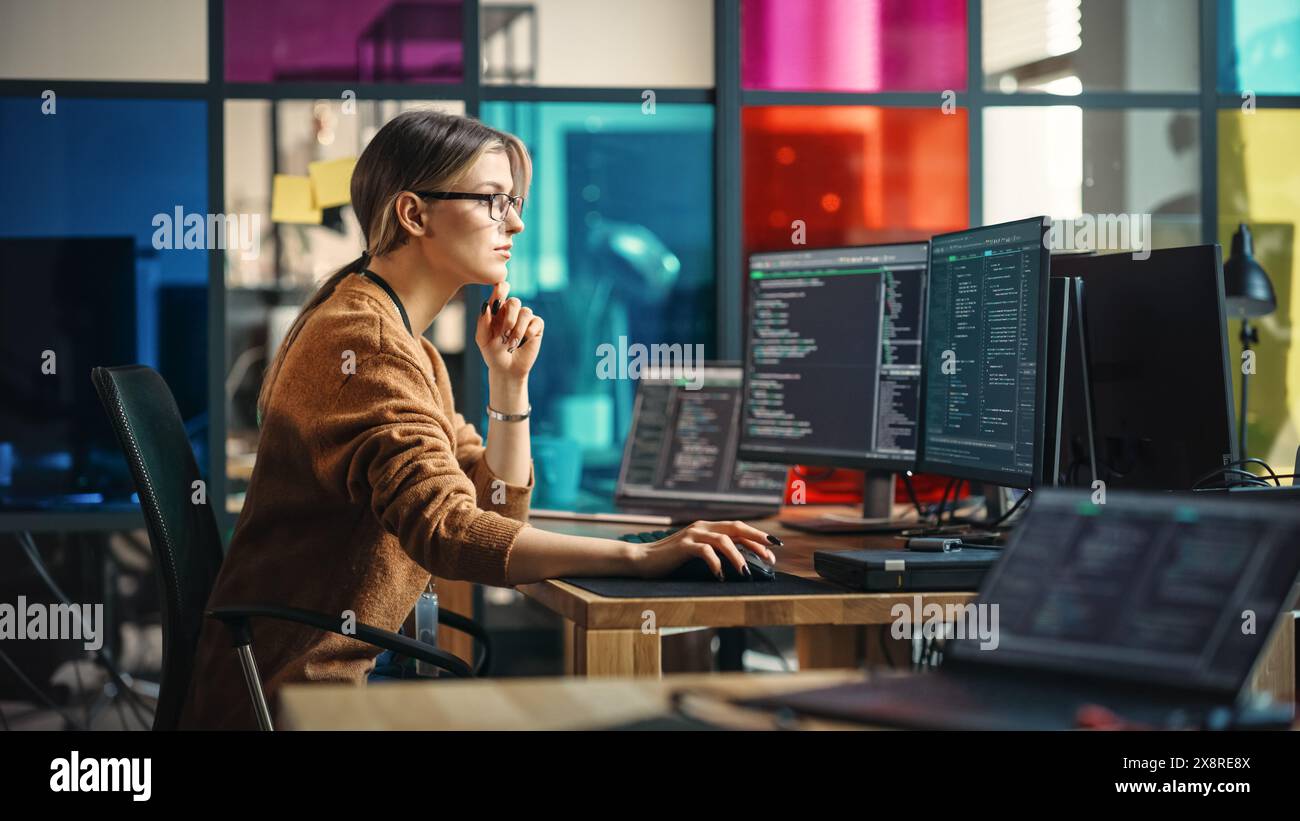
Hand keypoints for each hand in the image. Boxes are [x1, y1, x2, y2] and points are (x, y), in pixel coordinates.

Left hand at [475, 280, 543, 379]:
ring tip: (512, 344)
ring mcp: (525, 318)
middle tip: (505, 333)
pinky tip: (524, 341)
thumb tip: (486, 305)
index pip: (500, 290)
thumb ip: (482, 322)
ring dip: (518, 330)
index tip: (500, 293)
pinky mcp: (536, 326)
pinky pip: (536, 322)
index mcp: (497, 310)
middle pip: (515, 301)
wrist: (507, 369)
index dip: (501, 288)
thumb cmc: (493, 353)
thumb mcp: (483, 339)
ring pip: (526, 312)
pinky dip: (529, 332)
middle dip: (510, 318)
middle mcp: (512, 311)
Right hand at [629, 520, 778, 579]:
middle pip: (736, 527)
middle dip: (757, 539)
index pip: (739, 528)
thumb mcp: (696, 555)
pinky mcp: (683, 546)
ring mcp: (692, 534)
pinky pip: (705, 551)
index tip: (773, 550)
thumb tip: (742, 564)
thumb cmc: (671, 561)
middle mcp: (702, 526)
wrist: (641, 560)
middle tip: (772, 553)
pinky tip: (721, 577)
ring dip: (738, 557)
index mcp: (707, 527)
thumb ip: (715, 554)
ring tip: (746, 573)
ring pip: (724, 540)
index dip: (757, 537)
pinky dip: (716, 564)